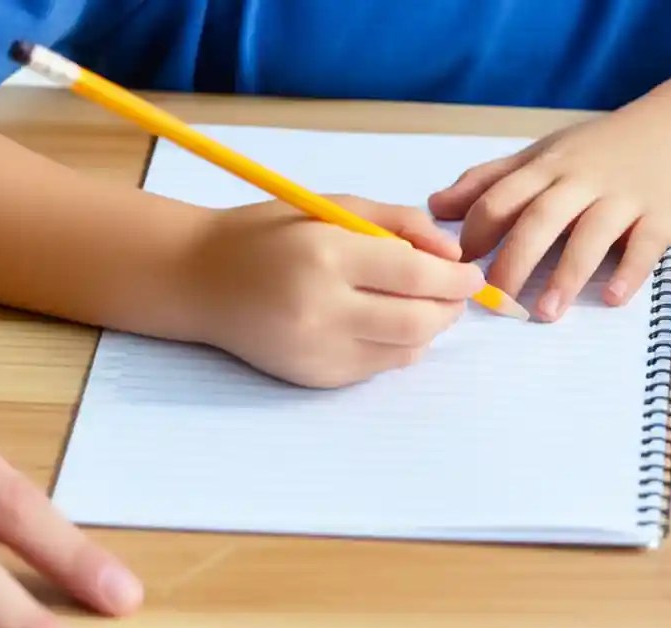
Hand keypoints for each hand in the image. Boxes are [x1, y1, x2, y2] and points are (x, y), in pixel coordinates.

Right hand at [185, 195, 486, 387]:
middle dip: (450, 308)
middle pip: (419, 322)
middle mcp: (321, 309)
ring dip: (427, 329)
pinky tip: (382, 322)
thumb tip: (452, 254)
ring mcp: (316, 351)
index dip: (456, 279)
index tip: (471, 273)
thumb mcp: (333, 207)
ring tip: (418, 304)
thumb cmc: (269, 233)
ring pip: (405, 351)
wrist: (198, 279)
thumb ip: (399, 224)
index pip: (416, 277)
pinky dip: (396, 346)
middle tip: (456, 293)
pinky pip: (378, 367)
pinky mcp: (314, 377)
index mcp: (326, 256)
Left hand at [427, 104, 670, 321]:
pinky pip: (644, 246)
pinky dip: (628, 272)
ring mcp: (624, 196)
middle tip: (496, 301)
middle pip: (540, 219)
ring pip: (590, 235)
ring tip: (545, 314)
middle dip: (514, 261)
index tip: (456, 269)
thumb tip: (436, 206)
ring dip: (566, 276)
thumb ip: (491, 181)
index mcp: (548, 166)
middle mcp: (583, 180)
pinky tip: (612, 299)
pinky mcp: (663, 214)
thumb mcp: (545, 154)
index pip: (502, 198)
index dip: (477, 233)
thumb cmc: (603, 149)